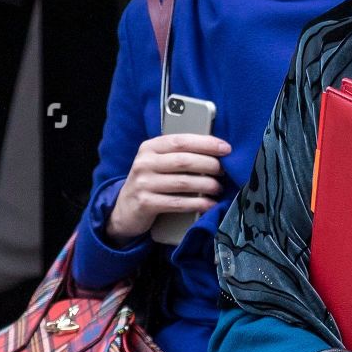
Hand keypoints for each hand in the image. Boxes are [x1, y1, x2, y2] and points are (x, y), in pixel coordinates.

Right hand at [106, 134, 230, 240]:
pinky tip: (210, 204)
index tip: (226, 148)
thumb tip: (214, 153)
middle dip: (209, 165)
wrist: (125, 210)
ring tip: (218, 188)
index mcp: (149, 147)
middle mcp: (144, 163)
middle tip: (224, 171)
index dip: (206, 143)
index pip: (181, 141)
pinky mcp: (146, 203)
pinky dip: (198, 203)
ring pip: (183, 182)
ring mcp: (143, 183)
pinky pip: (178, 202)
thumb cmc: (151, 183)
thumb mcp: (158, 164)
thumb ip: (178, 155)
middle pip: (184, 161)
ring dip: (206, 185)